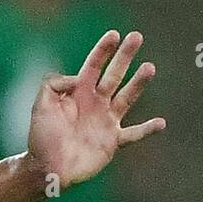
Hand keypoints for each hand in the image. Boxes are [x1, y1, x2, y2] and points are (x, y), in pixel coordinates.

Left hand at [27, 30, 165, 187]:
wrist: (47, 167)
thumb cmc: (41, 137)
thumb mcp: (41, 104)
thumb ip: (55, 85)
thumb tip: (77, 78)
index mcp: (78, 94)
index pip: (92, 66)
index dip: (103, 51)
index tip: (114, 34)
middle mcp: (95, 104)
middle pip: (114, 75)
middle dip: (125, 56)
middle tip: (137, 36)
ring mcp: (106, 122)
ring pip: (127, 98)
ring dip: (138, 83)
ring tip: (150, 67)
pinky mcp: (112, 142)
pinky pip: (134, 134)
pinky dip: (147, 129)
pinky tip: (161, 123)